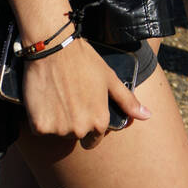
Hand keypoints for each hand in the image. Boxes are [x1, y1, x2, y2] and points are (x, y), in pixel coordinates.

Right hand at [22, 35, 149, 147]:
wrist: (53, 48)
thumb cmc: (84, 60)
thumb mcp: (109, 79)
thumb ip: (127, 101)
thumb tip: (147, 116)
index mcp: (99, 121)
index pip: (93, 140)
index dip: (88, 122)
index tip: (82, 107)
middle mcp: (80, 129)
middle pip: (75, 135)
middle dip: (72, 120)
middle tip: (68, 97)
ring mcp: (59, 129)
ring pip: (57, 132)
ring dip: (55, 120)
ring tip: (56, 94)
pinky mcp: (39, 126)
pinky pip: (39, 129)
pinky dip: (39, 117)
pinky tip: (43, 98)